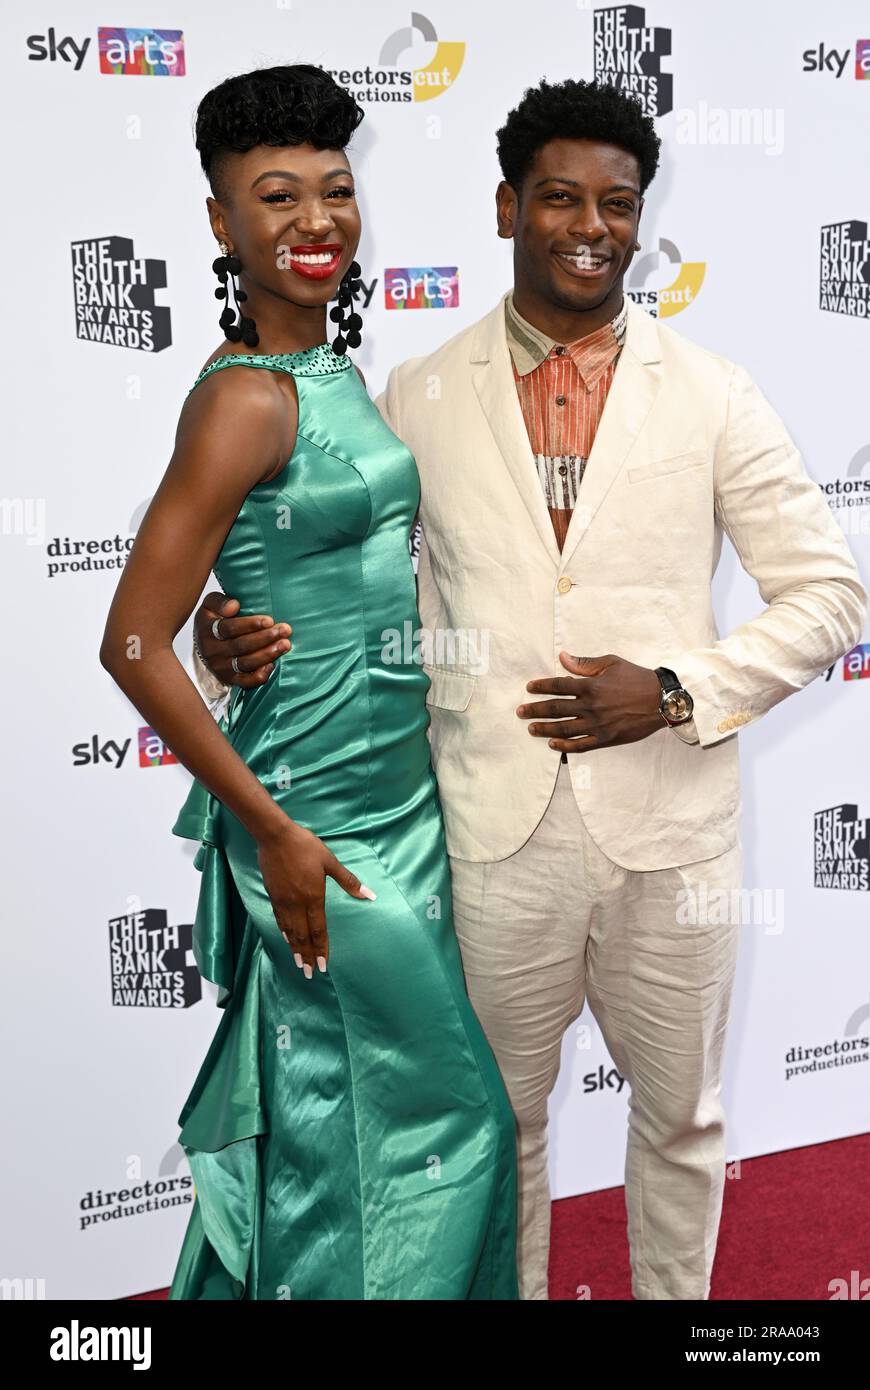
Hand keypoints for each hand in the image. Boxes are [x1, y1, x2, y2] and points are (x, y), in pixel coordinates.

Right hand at [194, 591, 291, 687]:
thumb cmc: (213, 620)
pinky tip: (272, 665)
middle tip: (285, 630)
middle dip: (265, 638)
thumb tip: (234, 606)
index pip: (230, 628)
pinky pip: (246, 682)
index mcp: (208, 630)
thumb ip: (219, 602)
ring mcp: (221, 667)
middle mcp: (213, 651)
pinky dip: (259, 676)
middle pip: (241, 646)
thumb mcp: (209, 605)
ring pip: (246, 663)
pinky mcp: (230, 679)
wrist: (204, 646)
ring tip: (285, 645)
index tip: (269, 620)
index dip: (250, 625)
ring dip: (267, 654)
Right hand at [257, 820, 376, 978]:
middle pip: (303, 936)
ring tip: (299, 963)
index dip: (322, 949)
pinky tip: (287, 939)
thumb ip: (348, 881)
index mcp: (313, 897)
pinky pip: (279, 919)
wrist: (275, 836)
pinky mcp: (273, 895)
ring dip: (295, 949)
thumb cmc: (305, 846)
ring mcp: (283, 901)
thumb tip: (369, 895)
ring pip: (290, 931)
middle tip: (310, 974)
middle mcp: (297, 904)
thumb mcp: (330, 861)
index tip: (324, 966)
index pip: (319, 930)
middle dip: (308, 956)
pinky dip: (284, 932)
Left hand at [516, 651, 663, 753]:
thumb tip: (562, 657)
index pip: (558, 686)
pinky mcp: (606, 739)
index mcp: (591, 685)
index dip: (541, 686)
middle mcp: (591, 706)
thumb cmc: (637, 678)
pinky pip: (581, 745)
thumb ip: (585, 663)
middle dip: (535, 710)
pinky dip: (565, 747)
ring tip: (530, 728)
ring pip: (564, 729)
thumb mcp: (611, 663)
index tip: (528, 688)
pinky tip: (553, 744)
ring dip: (544, 729)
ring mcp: (598, 725)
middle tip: (520, 711)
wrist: (661, 700)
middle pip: (556, 709)